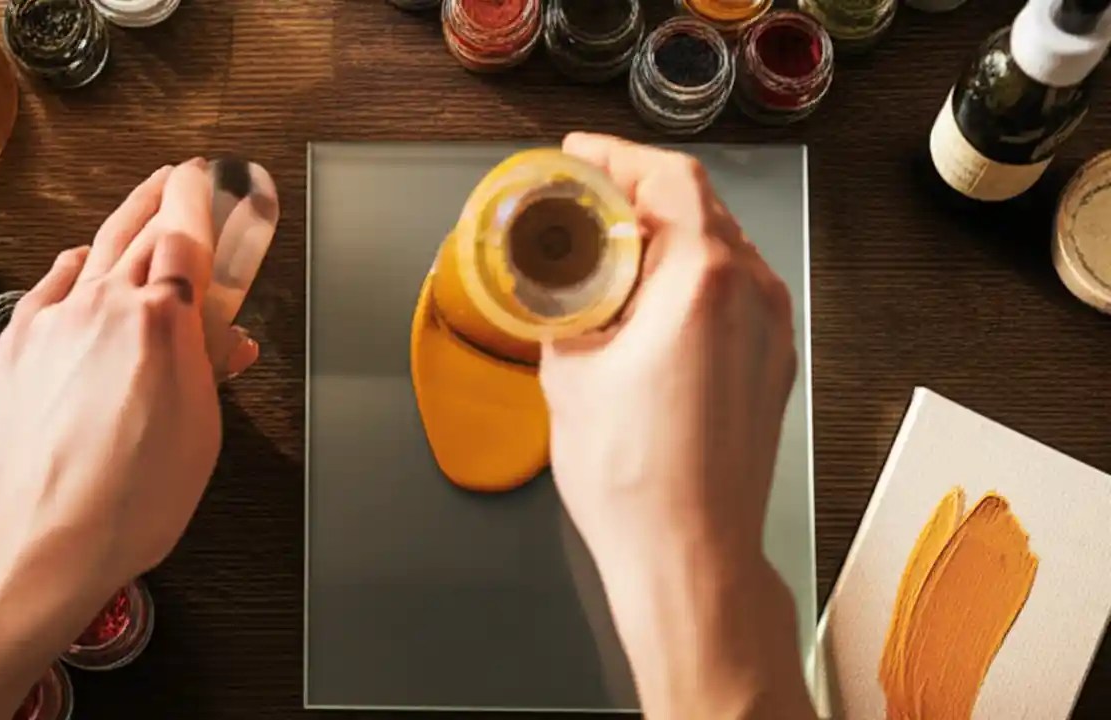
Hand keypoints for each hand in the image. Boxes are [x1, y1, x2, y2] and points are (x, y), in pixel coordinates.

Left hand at [0, 160, 262, 601]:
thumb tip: (227, 339)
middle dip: (168, 196)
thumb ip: (211, 368)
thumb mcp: (202, 428)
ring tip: (146, 197)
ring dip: (126, 216)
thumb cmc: (130, 496)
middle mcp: (106, 305)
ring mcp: (57, 320)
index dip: (203, 197)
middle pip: (143, 228)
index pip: (187, 232)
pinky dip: (76, 263)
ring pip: (98, 246)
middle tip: (184, 179)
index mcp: (163, 320)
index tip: (214, 178)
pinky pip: (54, 282)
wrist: (45, 534)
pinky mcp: (21, 342)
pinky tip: (84, 258)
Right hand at [541, 134, 807, 718]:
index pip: (669, 179)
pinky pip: (735, 293)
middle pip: (700, 207)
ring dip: (668, 236)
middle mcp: (752, 294)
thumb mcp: (569, 373)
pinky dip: (692, 278)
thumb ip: (566, 310)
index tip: (581, 155)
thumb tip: (559, 291)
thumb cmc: (634, 477)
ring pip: (722, 248)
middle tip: (585, 199)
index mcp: (703, 280)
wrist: (690, 552)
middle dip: (639, 194)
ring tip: (613, 251)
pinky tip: (650, 303)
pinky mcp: (772, 364)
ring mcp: (771, 330)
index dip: (618, 156)